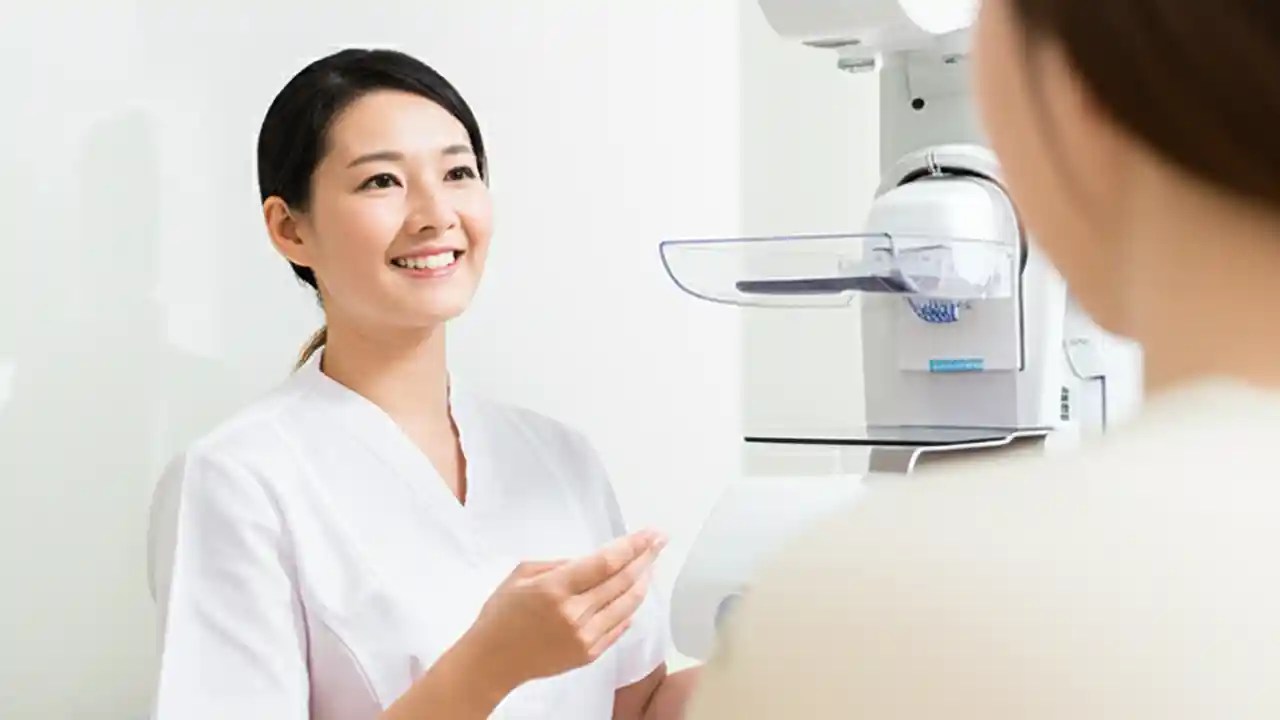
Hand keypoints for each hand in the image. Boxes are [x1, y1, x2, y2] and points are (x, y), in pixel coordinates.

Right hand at [466, 530, 667, 689]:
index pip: (606, 563)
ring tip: (650, 566)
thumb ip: (561, 564)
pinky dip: (630, 609)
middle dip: (645, 558)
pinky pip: (619, 628)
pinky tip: (634, 595)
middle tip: (659, 542)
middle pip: (622, 581)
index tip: (651, 534)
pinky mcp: (589, 655)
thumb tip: (593, 561)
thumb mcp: (523, 574)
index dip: (633, 546)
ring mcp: (585, 637)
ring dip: (642, 582)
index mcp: (556, 588)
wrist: (492, 661)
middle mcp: (575, 613)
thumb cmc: (502, 613)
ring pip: (627, 605)